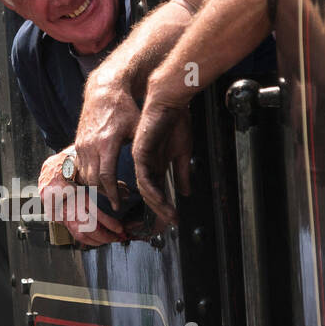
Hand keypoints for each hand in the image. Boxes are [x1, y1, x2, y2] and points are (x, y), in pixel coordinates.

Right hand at [38, 150, 123, 247]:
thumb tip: (126, 193)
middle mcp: (70, 207)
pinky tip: (97, 241)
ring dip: (97, 241)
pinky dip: (88, 240)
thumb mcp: (89, 176)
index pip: (96, 214)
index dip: (110, 224)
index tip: (120, 229)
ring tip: (110, 240)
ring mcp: (64, 215)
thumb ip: (107, 187)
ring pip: (81, 235)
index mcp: (79, 195)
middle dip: (105, 236)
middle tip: (117, 237)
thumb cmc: (71, 172)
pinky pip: (74, 235)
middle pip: (89, 228)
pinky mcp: (61, 220)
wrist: (50, 173)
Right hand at [75, 75, 140, 209]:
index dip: (113, 193)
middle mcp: (90, 145)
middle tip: (120, 199)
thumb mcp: (137, 127)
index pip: (106, 176)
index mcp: (107, 142)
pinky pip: (80, 168)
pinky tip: (102, 178)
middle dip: (106, 194)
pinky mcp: (77, 144)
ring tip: (113, 190)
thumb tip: (157, 168)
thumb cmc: (124, 108)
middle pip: (93, 181)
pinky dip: (90, 177)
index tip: (119, 204)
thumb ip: (141, 149)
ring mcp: (81, 145)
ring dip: (98, 187)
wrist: (104, 91)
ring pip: (85, 176)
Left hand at [132, 93, 191, 223]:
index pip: (157, 192)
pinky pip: (144, 178)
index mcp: (155, 165)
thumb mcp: (182, 152)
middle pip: (150, 195)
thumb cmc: (175, 121)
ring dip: (158, 205)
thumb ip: (181, 173)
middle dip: (160, 212)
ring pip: (146, 190)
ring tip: (168, 216)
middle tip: (169, 224)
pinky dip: (152, 191)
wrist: (168, 101)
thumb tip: (184, 193)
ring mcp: (141, 161)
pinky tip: (161, 201)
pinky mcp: (139, 154)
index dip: (164, 207)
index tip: (172, 220)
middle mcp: (146, 165)